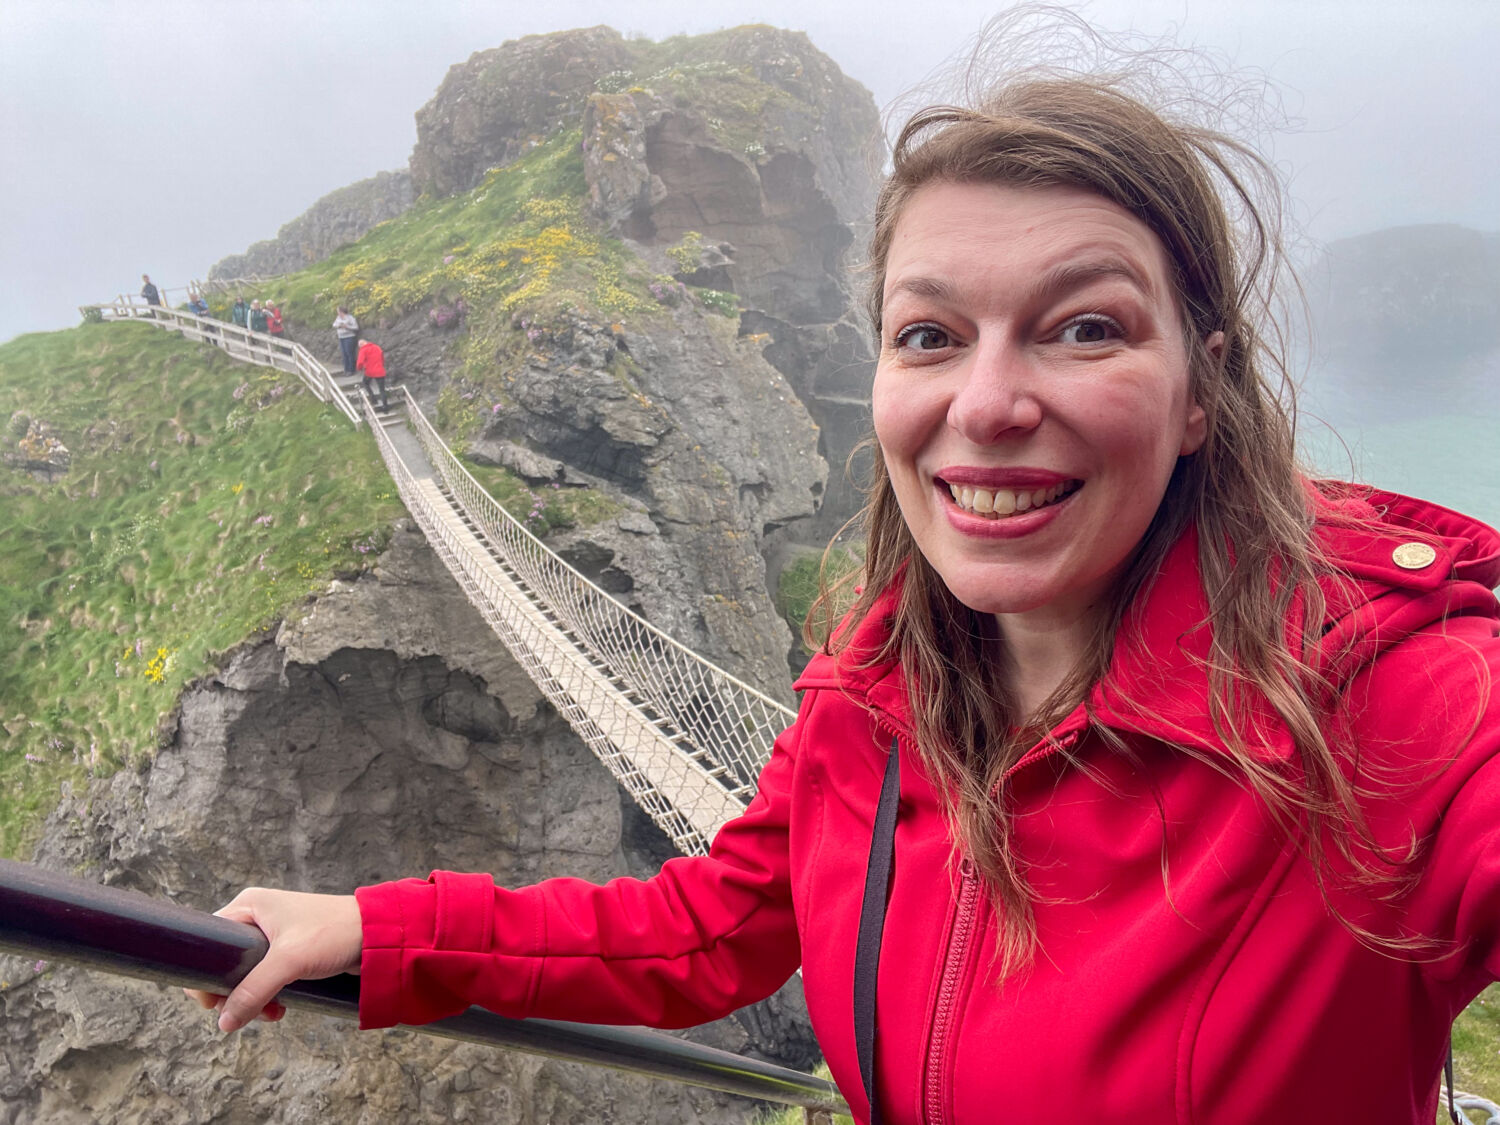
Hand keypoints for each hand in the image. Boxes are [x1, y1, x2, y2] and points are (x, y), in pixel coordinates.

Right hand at [183, 888, 362, 1032]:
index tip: (212, 1003)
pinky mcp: (290, 950)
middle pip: (225, 962)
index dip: (204, 975)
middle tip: (243, 1012)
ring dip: (253, 998)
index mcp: (249, 906)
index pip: (208, 941)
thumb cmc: (333, 933)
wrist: (378, 935)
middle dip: (233, 992)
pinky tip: (280, 1008)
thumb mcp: (288, 961)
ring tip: (270, 1013)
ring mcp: (274, 933)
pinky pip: (266, 977)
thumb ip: (253, 990)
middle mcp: (257, 916)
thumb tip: (224, 1022)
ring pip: (246, 974)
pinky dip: (269, 995)